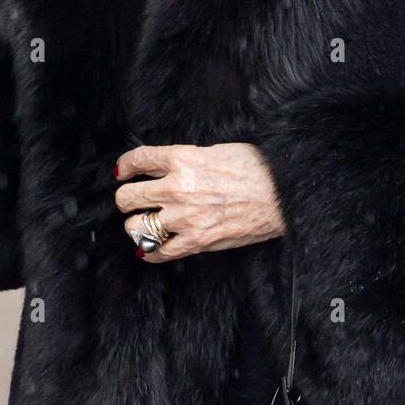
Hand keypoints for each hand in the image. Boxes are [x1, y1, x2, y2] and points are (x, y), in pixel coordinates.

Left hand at [113, 142, 285, 262]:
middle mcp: (178, 187)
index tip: (122, 171)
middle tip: (132, 201)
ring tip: (144, 224)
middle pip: (128, 197)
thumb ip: (190, 161)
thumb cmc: (258, 169)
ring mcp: (185, 217)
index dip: (124, 166)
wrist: (282, 195)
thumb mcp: (218, 151)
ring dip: (137, 226)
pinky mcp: (196, 241)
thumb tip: (173, 167)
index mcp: (183, 159)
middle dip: (126, 199)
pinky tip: (149, 249)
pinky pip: (159, 252)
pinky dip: (150, 252)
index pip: (138, 159)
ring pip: (136, 226)